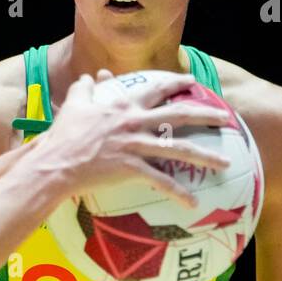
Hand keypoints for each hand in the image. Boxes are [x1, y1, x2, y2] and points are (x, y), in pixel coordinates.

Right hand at [35, 69, 234, 208]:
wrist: (55, 162)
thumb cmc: (62, 135)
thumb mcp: (73, 105)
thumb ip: (84, 89)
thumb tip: (88, 77)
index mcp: (122, 105)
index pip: (155, 89)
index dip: (175, 82)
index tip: (191, 81)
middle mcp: (134, 122)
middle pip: (178, 115)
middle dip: (205, 115)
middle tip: (225, 118)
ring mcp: (134, 145)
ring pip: (178, 149)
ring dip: (205, 156)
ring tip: (226, 163)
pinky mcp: (131, 168)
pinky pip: (161, 181)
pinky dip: (178, 193)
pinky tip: (193, 203)